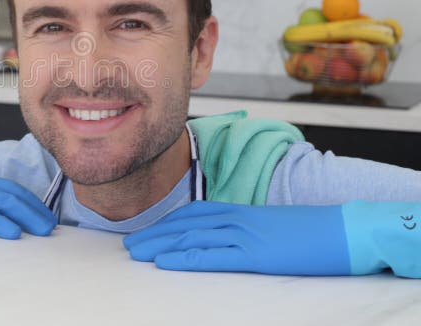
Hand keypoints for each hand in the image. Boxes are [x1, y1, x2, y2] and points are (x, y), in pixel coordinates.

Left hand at [123, 201, 350, 274]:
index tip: (147, 230)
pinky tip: (166, 262)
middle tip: (129, 244)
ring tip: (136, 253)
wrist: (345, 230)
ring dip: (160, 245)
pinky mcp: (255, 255)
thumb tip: (229, 239)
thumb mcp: (272, 226)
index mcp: (241, 211)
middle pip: (185, 224)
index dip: (167, 223)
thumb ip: (247, 228)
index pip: (194, 213)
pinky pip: (212, 256)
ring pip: (191, 237)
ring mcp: (245, 235)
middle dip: (154, 234)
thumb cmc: (311, 232)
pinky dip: (185, 258)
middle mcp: (237, 219)